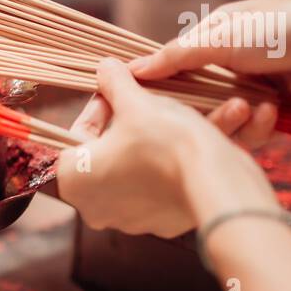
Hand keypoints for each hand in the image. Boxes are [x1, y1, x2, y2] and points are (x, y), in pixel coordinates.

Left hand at [57, 59, 277, 237]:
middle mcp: (92, 206)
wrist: (218, 184)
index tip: (119, 91)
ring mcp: (126, 218)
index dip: (101, 106)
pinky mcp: (158, 223)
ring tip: (186, 110)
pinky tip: (202, 133)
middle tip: (149, 101)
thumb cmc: (166, 143)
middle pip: (108, 150)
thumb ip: (114, 84)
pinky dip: (175, 158)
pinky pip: (161, 182)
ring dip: (160, 136)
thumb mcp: (136, 103)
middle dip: (132, 121)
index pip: (77, 134)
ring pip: (139, 164)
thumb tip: (104, 67)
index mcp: (72, 178)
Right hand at [125, 0, 290, 145]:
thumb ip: (177, 57)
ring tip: (253, 110)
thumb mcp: (222, 38)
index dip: (159, 84)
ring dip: (235, 120)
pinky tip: (272, 114)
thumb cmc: (283, 30)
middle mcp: (229, 62)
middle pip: (195, 98)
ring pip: (222, 119)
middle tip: (208, 115)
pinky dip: (258, 127)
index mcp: (214, 35)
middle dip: (203, 111)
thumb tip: (132, 70)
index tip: (142, 103)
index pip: (173, 63)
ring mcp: (251, 87)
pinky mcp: (272, 111)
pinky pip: (250, 130)